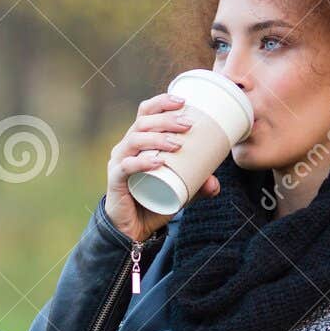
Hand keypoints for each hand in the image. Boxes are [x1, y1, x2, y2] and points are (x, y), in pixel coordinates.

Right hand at [103, 93, 221, 242]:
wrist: (133, 229)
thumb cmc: (153, 201)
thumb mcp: (180, 190)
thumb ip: (197, 186)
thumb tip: (214, 183)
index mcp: (139, 141)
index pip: (146, 112)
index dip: (162, 102)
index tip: (184, 101)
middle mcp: (126, 147)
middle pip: (142, 122)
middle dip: (166, 119)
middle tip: (188, 125)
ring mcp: (118, 162)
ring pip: (134, 140)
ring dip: (157, 138)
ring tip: (178, 144)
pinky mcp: (115, 180)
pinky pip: (126, 166)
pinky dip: (142, 162)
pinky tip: (157, 163)